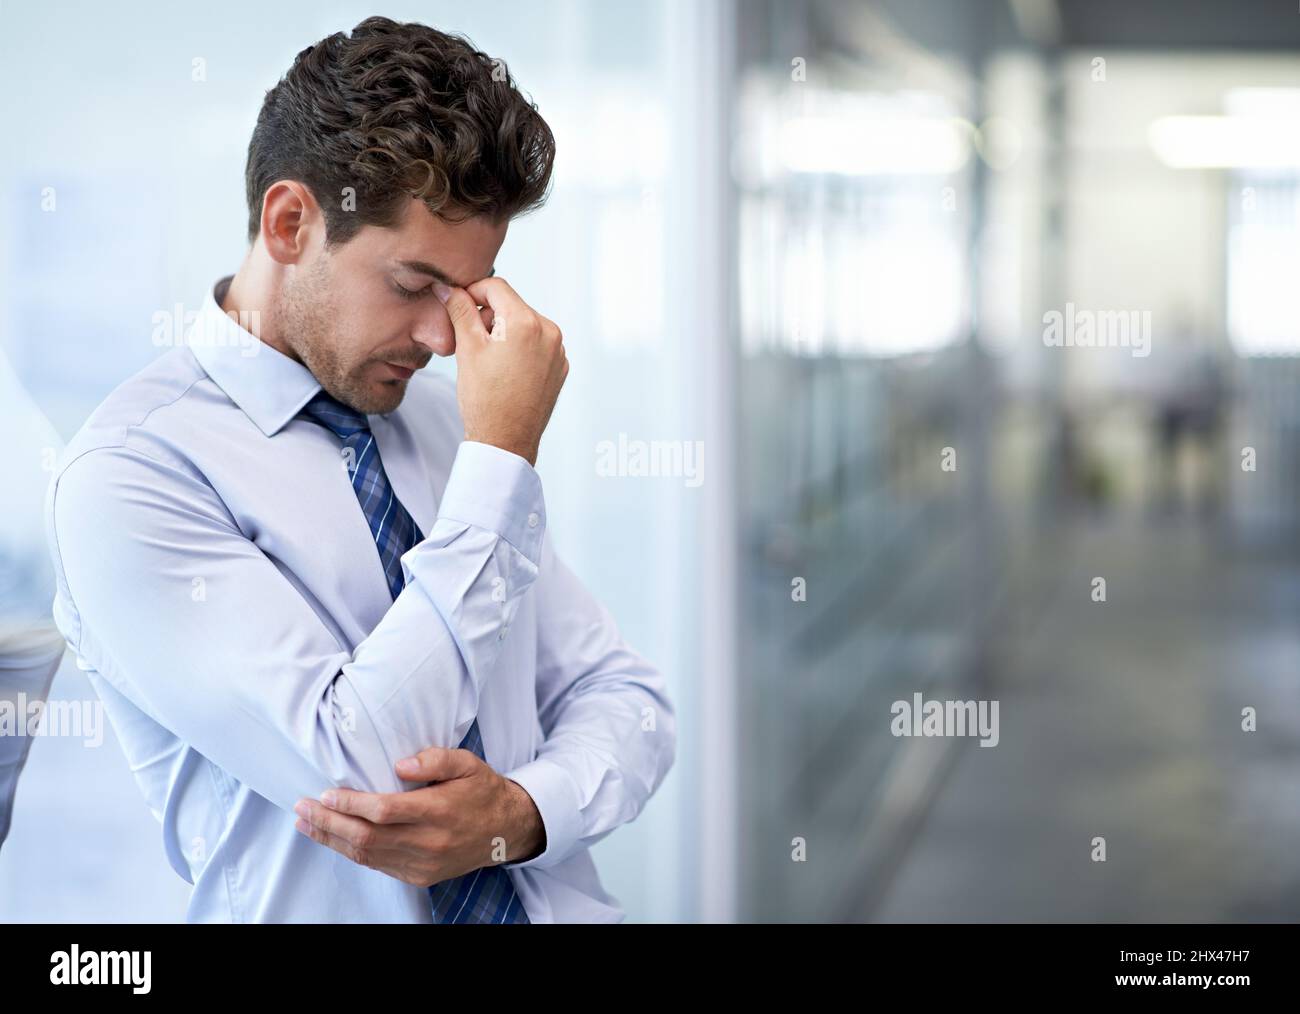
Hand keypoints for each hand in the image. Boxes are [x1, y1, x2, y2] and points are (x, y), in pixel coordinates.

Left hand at [292, 746, 545, 886]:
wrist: (506, 830)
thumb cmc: (482, 791)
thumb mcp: (468, 763)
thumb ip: (436, 758)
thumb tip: (400, 765)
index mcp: (440, 811)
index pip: (384, 811)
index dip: (351, 804)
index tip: (325, 794)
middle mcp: (429, 842)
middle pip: (367, 837)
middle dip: (328, 823)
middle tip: (301, 808)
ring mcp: (422, 864)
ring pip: (366, 856)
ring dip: (331, 840)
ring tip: (305, 824)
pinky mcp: (418, 876)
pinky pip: (377, 865)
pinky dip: (350, 852)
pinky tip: (333, 838)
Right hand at [435, 277, 567, 466]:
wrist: (506, 441)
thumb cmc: (484, 399)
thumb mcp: (467, 348)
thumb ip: (460, 310)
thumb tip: (447, 287)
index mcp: (526, 322)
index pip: (496, 287)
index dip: (472, 292)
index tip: (458, 306)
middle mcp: (549, 332)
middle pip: (512, 305)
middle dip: (489, 315)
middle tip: (470, 339)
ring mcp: (558, 351)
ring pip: (525, 324)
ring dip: (505, 331)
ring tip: (488, 359)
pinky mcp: (560, 367)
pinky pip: (538, 345)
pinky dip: (521, 348)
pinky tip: (505, 370)